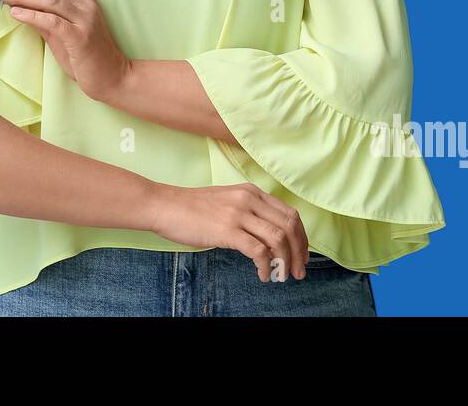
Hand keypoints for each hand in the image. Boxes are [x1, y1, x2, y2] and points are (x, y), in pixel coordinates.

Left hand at [0, 0, 130, 100]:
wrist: (112, 77)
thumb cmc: (86, 54)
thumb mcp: (63, 32)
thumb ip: (44, 16)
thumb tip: (17, 4)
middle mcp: (86, 3)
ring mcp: (85, 19)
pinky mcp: (80, 38)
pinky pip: (53, 21)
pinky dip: (32, 15)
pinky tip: (16, 13)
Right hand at [148, 182, 309, 281]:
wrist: (164, 205)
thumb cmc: (192, 207)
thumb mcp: (227, 201)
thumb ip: (249, 213)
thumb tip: (269, 238)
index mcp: (252, 192)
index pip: (290, 213)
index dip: (301, 237)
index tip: (302, 254)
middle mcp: (249, 199)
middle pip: (290, 226)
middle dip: (299, 252)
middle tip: (298, 271)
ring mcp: (238, 214)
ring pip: (278, 238)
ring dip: (286, 261)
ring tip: (282, 276)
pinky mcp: (227, 230)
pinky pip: (258, 251)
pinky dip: (266, 266)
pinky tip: (263, 275)